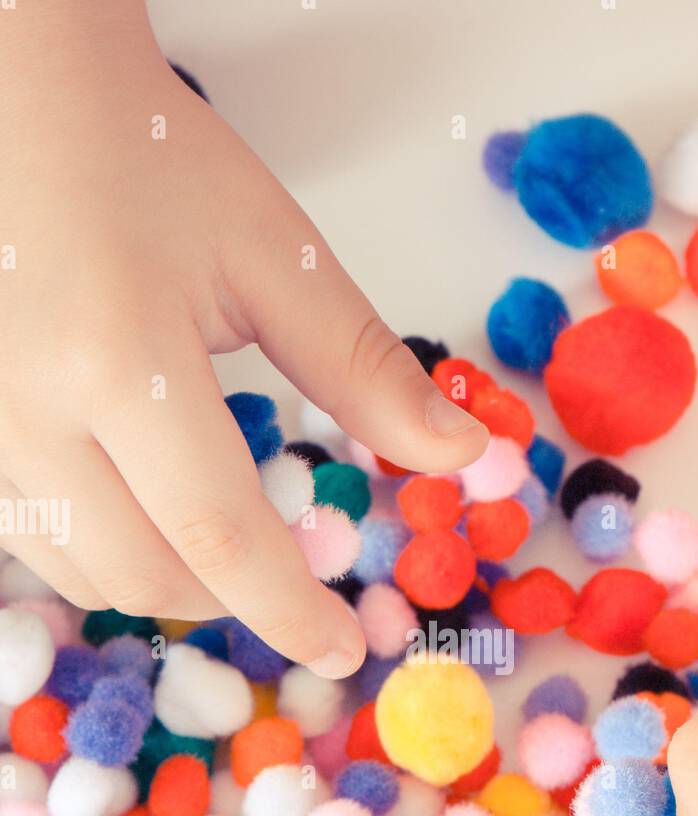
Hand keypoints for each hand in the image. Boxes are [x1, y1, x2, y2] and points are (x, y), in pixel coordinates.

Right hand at [0, 1, 486, 675]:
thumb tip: (462, 456)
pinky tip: (141, 506)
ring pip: (78, 572)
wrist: (16, 93)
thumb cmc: (147, 158)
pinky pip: (29, 536)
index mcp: (120, 360)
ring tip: (219, 536)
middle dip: (232, 599)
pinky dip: (100, 548)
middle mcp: (28, 407)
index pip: (221, 534)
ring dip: (164, 579)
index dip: (291, 610)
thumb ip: (365, 371)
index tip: (347, 649)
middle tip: (291, 576)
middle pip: (144, 574)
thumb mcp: (273, 259)